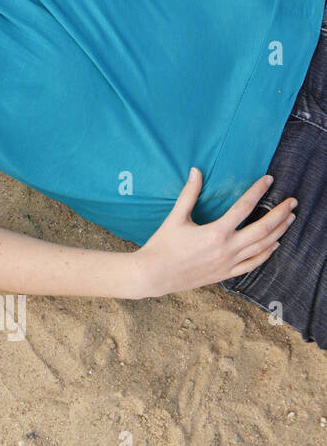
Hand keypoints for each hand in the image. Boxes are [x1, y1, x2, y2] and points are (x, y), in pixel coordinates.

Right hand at [133, 168, 296, 297]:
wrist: (154, 274)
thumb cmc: (162, 244)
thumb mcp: (175, 217)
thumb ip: (189, 194)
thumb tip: (196, 171)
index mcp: (215, 232)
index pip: (243, 207)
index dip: (257, 191)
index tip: (268, 180)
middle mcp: (227, 248)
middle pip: (262, 229)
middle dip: (280, 214)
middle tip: (292, 202)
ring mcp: (229, 262)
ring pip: (262, 246)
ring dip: (279, 231)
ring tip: (290, 219)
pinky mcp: (226, 273)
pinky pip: (253, 263)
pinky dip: (267, 253)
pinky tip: (275, 244)